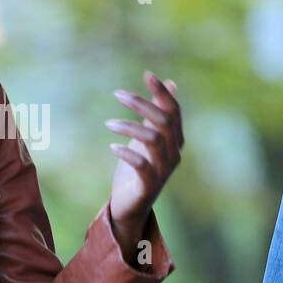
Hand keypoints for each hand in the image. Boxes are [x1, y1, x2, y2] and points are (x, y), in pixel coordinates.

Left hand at [106, 71, 183, 245]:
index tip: (147, 74)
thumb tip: (170, 83)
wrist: (130, 207)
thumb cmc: (138, 169)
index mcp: (175, 141)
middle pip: (163, 121)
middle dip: (141, 105)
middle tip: (117, 94)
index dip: (162, 93)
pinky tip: (112, 148)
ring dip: (129, 127)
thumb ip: (158, 113)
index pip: (173, 111)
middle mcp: (174, 154)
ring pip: (153, 140)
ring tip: (108, 123)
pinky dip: (127, 153)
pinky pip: (142, 165)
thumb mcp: (147, 137)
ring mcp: (163, 170)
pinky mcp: (150, 185)